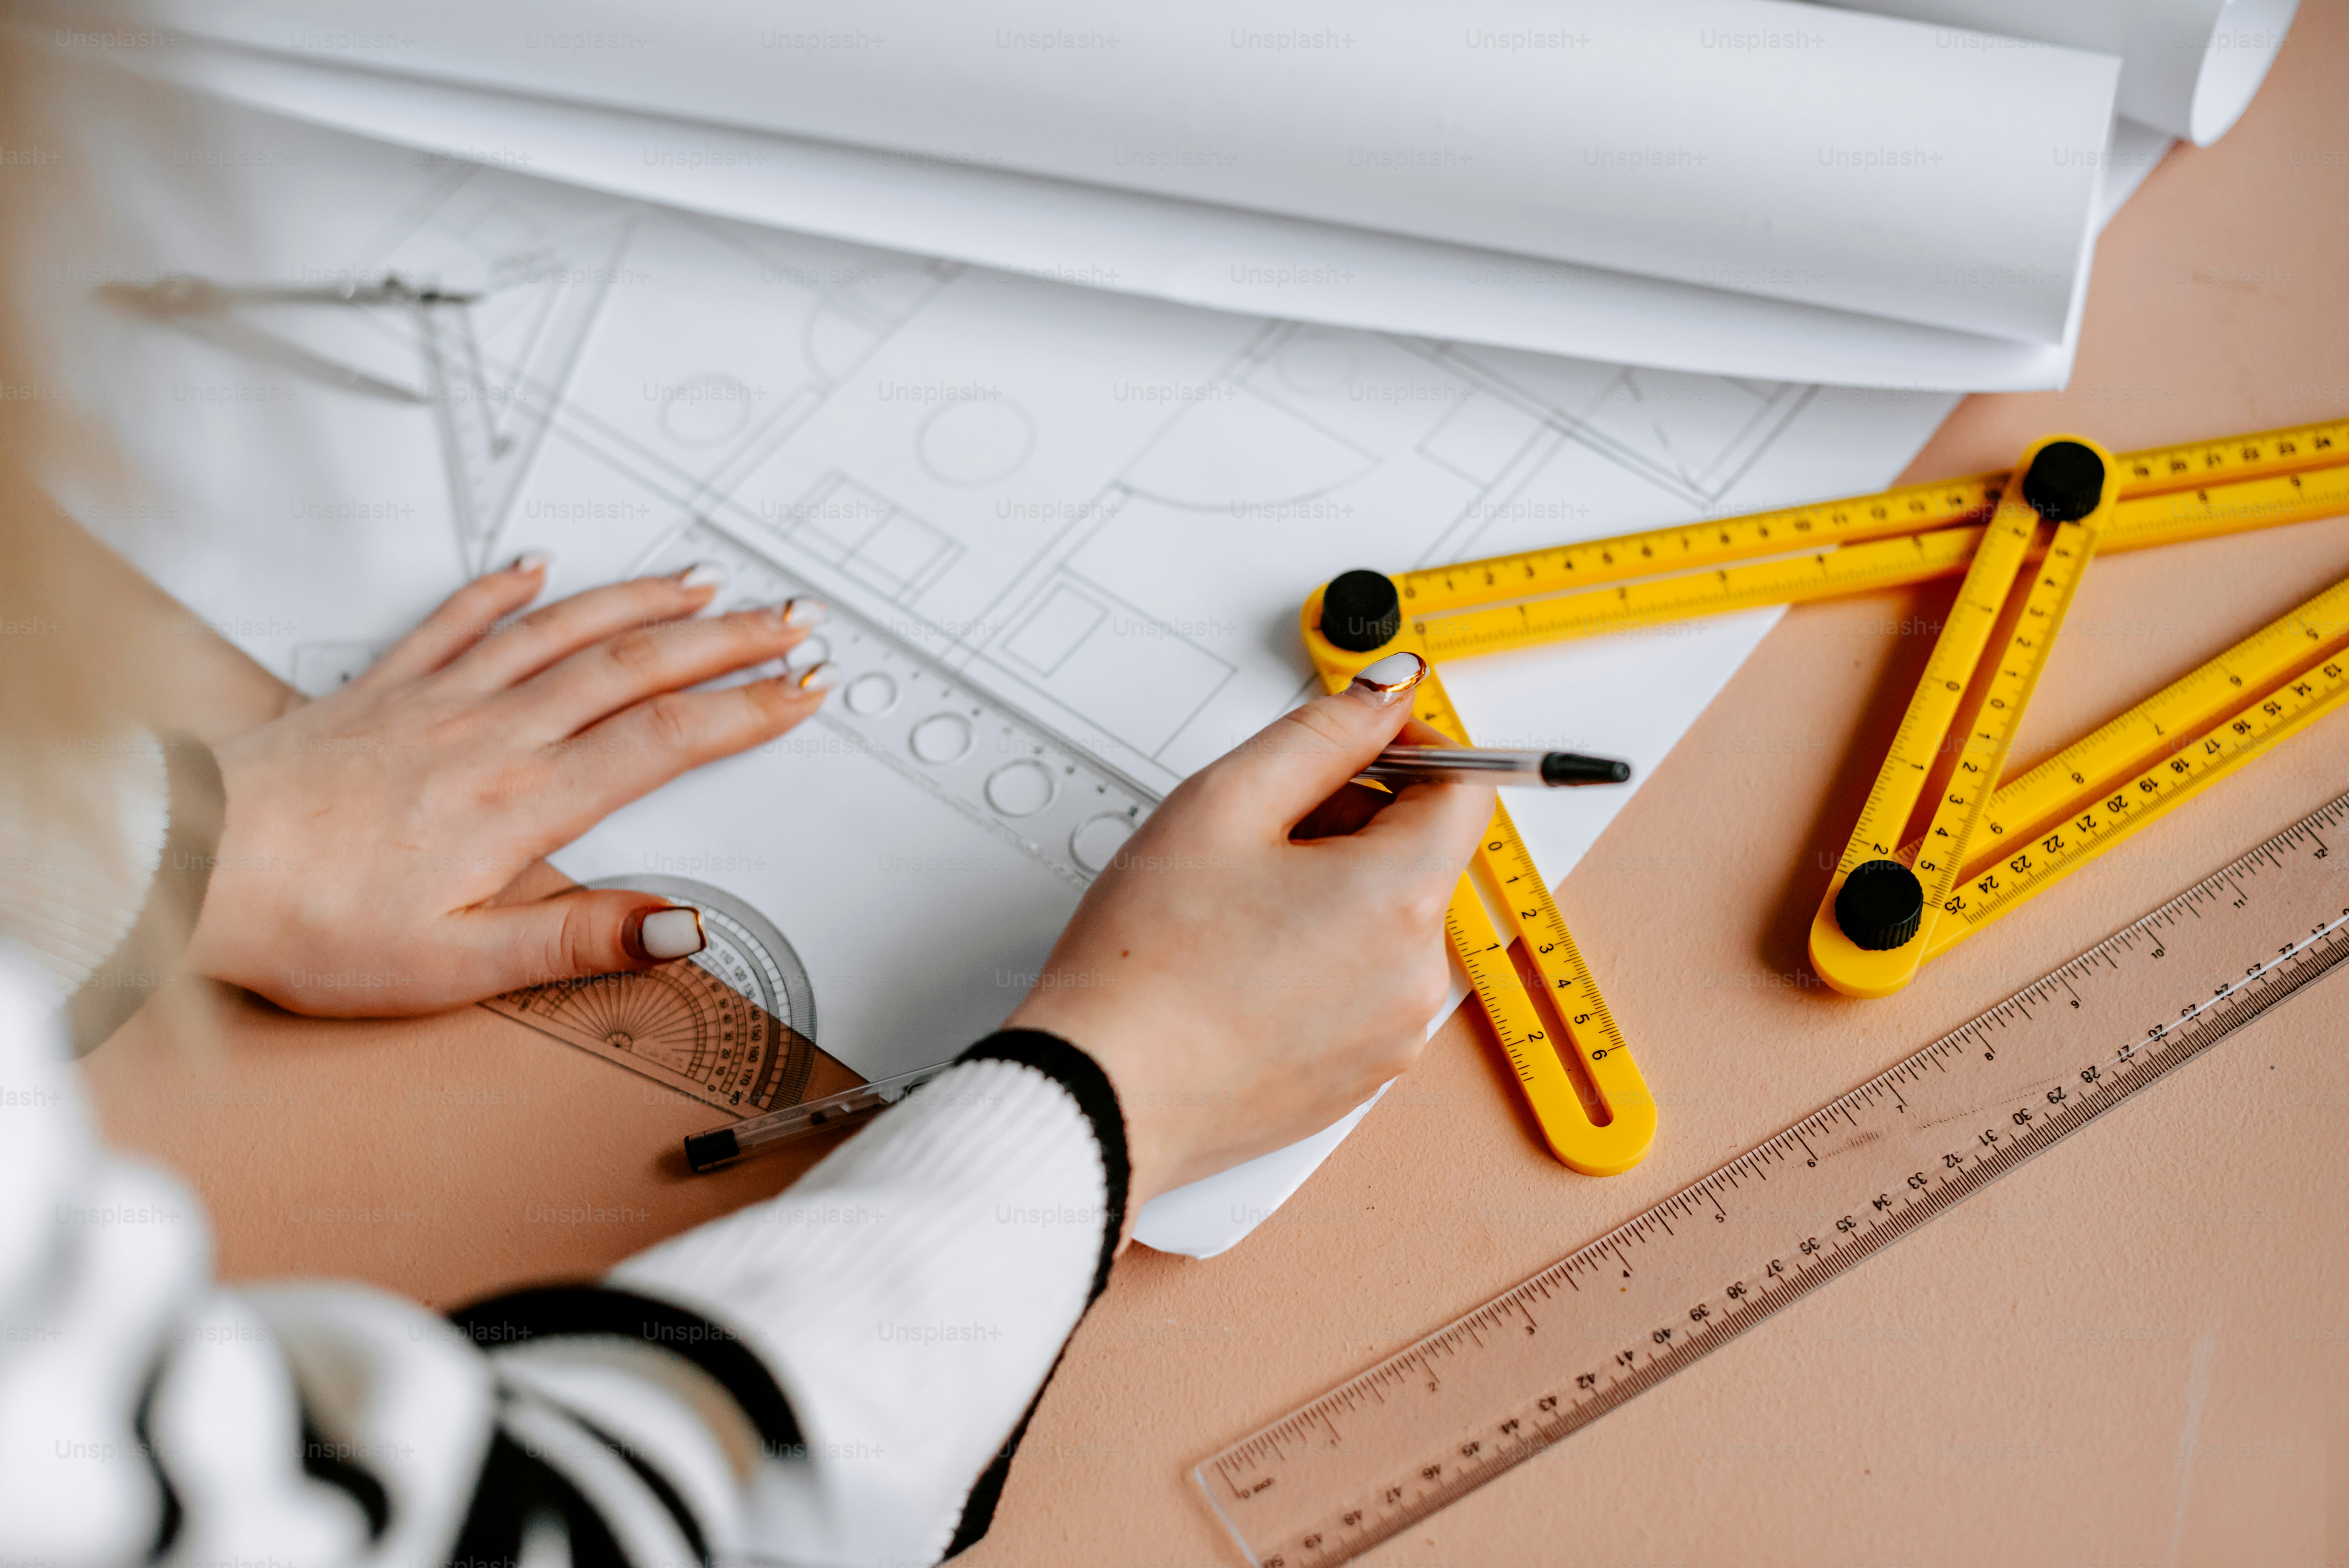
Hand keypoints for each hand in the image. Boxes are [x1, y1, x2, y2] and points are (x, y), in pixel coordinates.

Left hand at [182, 557, 828, 1015]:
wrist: (191, 867)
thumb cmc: (310, 923)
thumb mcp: (456, 966)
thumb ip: (575, 942)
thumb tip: (676, 927)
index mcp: (521, 802)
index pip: (664, 741)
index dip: (745, 713)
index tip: (801, 692)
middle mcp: (491, 734)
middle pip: (634, 668)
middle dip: (725, 640)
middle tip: (788, 620)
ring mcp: (437, 701)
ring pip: (563, 629)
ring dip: (642, 600)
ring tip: (702, 583)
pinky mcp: (383, 690)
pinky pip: (458, 621)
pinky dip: (506, 588)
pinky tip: (539, 567)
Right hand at [1006, 652, 1494, 1223]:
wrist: (1101, 1096)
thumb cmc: (1147, 964)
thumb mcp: (1224, 802)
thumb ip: (1322, 731)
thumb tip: (1390, 691)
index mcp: (1401, 898)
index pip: (1466, 790)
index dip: (1413, 747)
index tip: (1356, 742)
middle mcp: (1418, 975)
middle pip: (1421, 855)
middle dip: (1353, 823)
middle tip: (1257, 835)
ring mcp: (1394, 1034)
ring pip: (1390, 921)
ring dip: (1334, 891)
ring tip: (1239, 908)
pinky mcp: (1362, 1075)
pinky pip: (1366, 985)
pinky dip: (1322, 957)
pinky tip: (1245, 963)